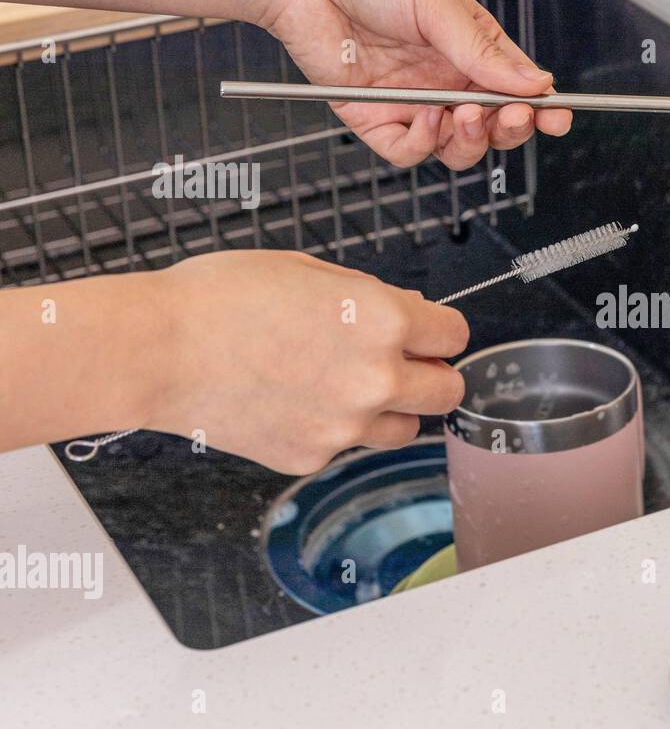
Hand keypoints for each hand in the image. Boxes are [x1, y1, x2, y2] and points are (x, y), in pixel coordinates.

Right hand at [145, 251, 467, 474]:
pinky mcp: (312, 457)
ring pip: (405, 428)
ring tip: (344, 386)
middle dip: (432, 375)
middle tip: (404, 365)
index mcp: (383, 320)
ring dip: (391, 409)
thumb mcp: (309, 270)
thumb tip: (412, 315)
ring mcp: (346, 426)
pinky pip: (346, 447)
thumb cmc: (220, 298)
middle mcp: (376, 378)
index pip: (455, 336)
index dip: (440, 331)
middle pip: (448, 392)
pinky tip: (295, 402)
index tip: (428, 334)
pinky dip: (333, 430)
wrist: (156, 350)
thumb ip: (372, 298)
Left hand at [261, 0, 571, 169]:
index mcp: (469, 49)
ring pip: (456, 148)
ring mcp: (411, 104)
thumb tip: (534, 83)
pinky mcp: (374, 119)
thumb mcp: (438, 4)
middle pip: (492, 128)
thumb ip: (483, 51)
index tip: (558, 116)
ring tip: (465, 113)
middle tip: (512, 117)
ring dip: (470, 140)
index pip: (516, 89)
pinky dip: (422, 143)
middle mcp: (444, 80)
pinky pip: (408, 152)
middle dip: (509, 129)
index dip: (540, 108)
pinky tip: (423, 115)